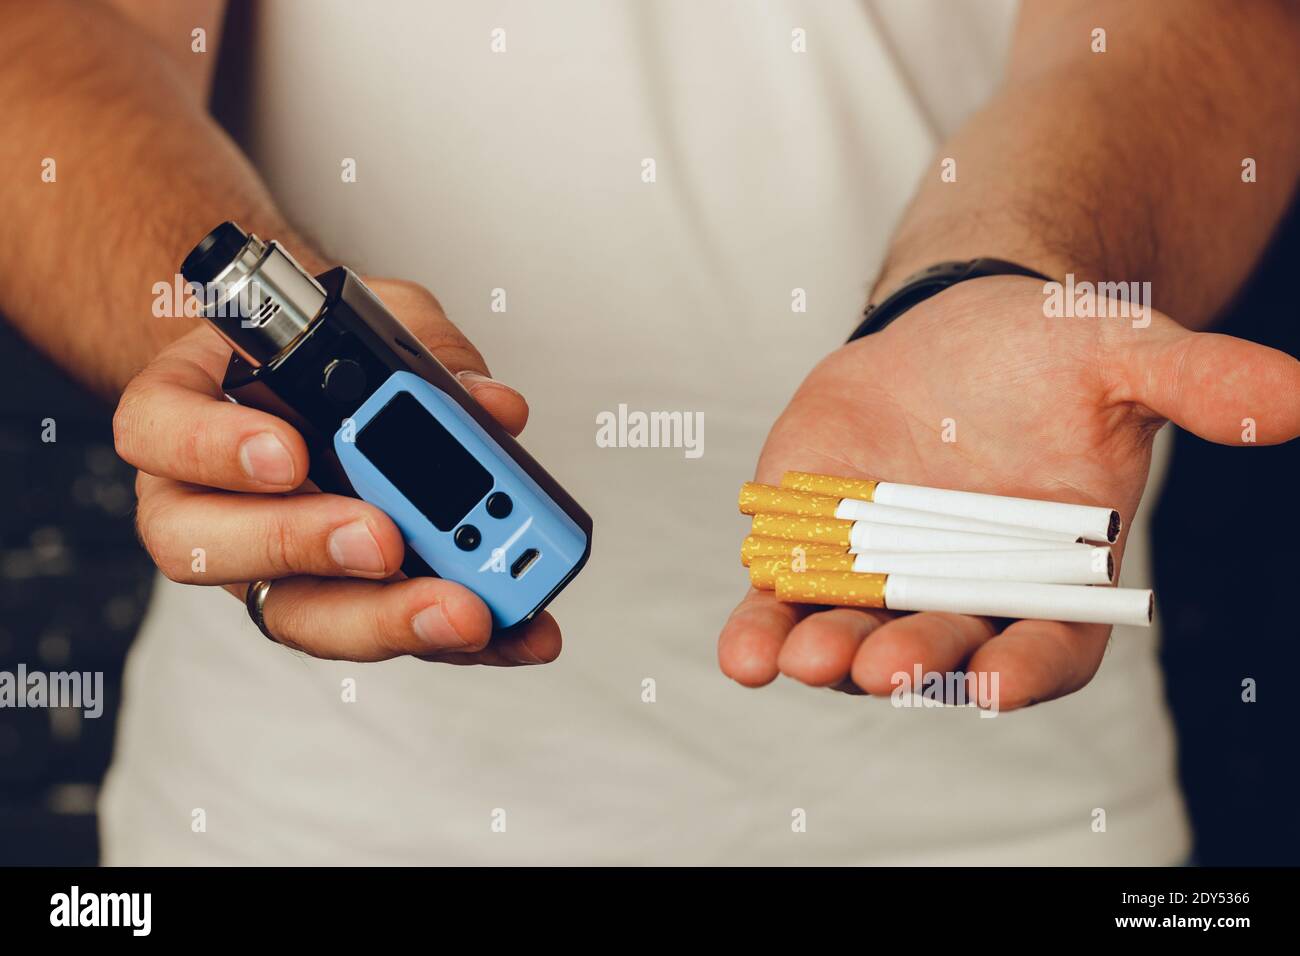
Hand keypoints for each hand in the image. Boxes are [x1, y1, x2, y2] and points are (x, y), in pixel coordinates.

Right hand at [114, 277, 559, 664]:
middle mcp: (207, 501)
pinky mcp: (334, 607)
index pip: (159, 429)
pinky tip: (518, 634)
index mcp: (191, 411)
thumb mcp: (378, 319)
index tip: (289, 453)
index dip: (215, 448)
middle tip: (385, 539)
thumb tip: (492, 406)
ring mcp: (265, 567)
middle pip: (208, 548)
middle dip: (305, 547)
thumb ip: (428, 350)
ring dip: (387, 617)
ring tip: (468, 610)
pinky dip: (456, 640)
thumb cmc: (331, 353)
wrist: (320, 390)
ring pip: (295, 614)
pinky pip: (380, 633)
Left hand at [718, 276, 1299, 708]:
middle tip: (874, 666)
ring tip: (797, 657)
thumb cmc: (1049, 354)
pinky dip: (762, 629)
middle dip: (908, 658)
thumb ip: (1199, 382)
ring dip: (823, 654)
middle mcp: (965, 599)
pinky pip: (785, 604)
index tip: (992, 681)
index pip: (1048, 647)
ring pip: (853, 638)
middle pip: (940, 648)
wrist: (953, 333)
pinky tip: (744, 651)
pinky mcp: (814, 553)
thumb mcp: (1124, 355)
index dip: (1023, 668)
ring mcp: (883, 582)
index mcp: (1052, 581)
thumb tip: (1298, 399)